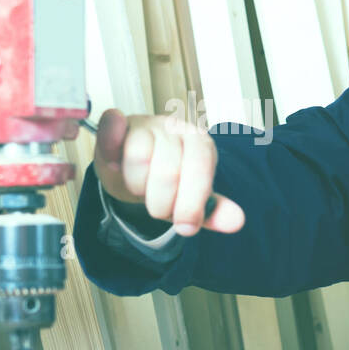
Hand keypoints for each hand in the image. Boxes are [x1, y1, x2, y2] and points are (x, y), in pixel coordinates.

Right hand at [92, 107, 244, 236]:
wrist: (132, 164)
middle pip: (168, 171)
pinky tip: (113, 155)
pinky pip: (112, 126)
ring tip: (139, 186)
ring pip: (138, 158)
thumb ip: (211, 211)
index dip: (191, 203)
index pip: (200, 170)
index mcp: (200, 144)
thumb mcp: (190, 199)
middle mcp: (175, 129)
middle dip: (160, 201)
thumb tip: (237, 221)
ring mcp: (144, 124)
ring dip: (135, 185)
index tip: (185, 226)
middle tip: (157, 204)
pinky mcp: (116, 123)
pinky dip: (111, 137)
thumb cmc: (164, 180)